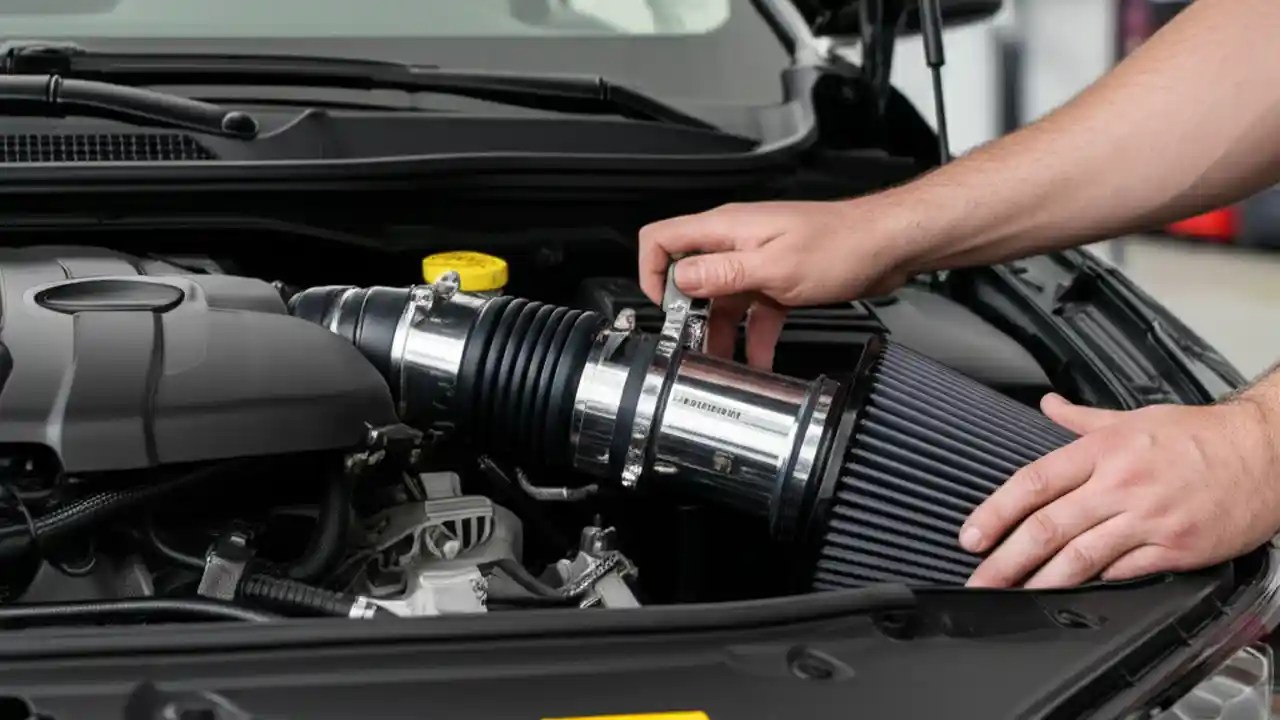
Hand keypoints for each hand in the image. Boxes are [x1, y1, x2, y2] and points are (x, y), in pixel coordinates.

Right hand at [637, 200, 914, 368]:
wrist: (887, 245)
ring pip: (722, 300)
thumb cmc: (842, 244)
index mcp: (727, 229)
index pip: (662, 239)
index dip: (650, 272)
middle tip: (689, 342)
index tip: (662, 307)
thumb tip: (679, 279)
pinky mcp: (778, 277)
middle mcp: (737, 241)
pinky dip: (752, 335)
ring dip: (719, 331)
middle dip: (685, 312)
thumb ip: (721, 274)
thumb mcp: (774, 267)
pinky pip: (753, 310)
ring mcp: (757, 259)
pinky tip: (757, 357)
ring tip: (720, 361)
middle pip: (689, 275)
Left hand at [961, 392, 1279, 588]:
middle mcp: (1120, 484)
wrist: (1267, 453)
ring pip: (1080, 556)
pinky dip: (1094, 586)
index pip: (1033, 482)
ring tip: (1013, 595)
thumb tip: (1047, 405)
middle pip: (1048, 526)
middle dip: (1005, 558)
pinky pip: (1124, 573)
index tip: (971, 536)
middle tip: (978, 579)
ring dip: (1040, 580)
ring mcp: (1147, 519)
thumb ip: (1082, 419)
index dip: (995, 512)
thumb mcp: (1134, 417)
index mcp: (1103, 450)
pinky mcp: (1174, 548)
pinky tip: (1072, 596)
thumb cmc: (1200, 436)